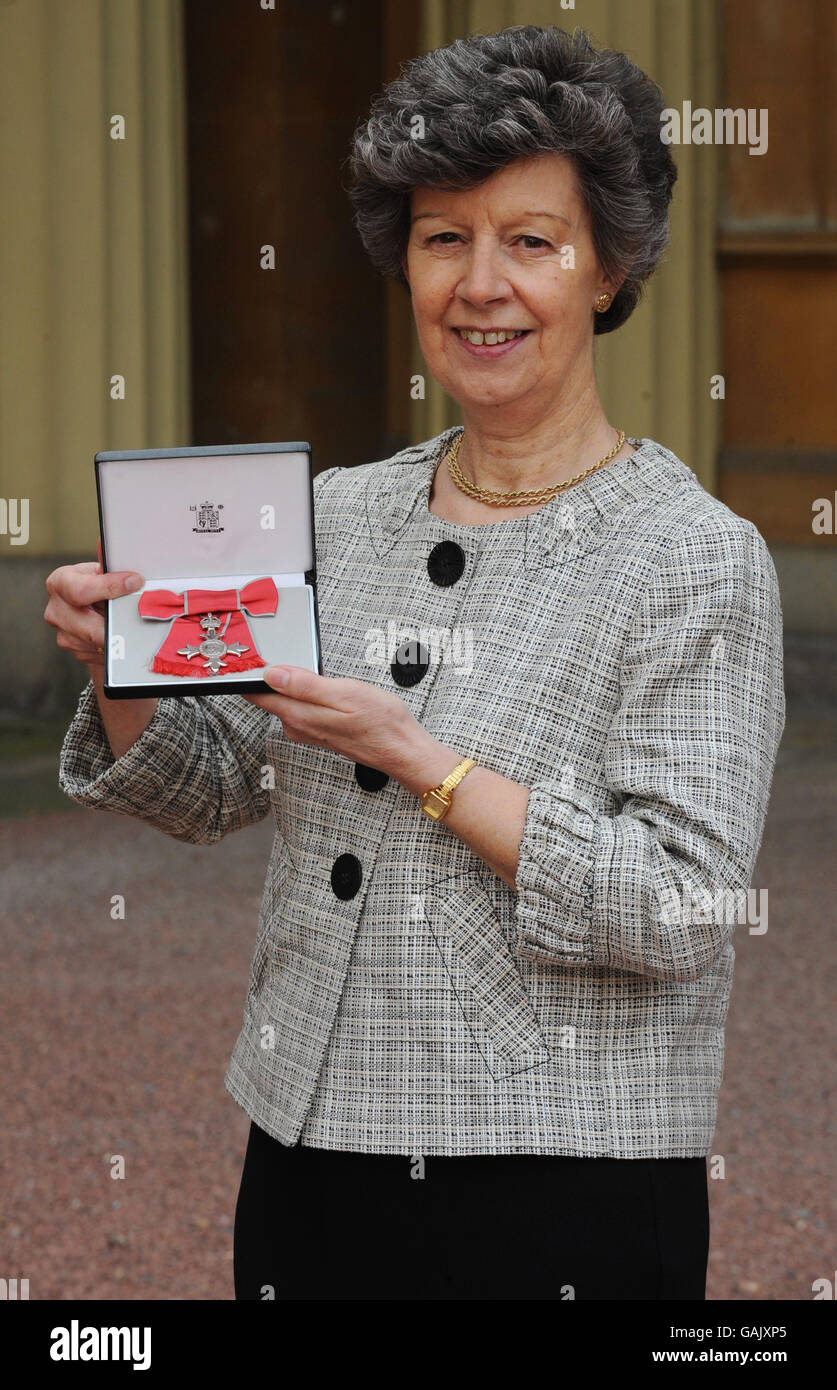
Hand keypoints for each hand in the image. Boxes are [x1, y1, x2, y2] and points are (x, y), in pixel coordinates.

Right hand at [44, 537, 143, 670]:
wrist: (93, 615)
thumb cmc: (100, 588)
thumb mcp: (103, 573)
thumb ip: (109, 566)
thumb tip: (112, 544)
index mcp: (60, 583)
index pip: (81, 590)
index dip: (110, 587)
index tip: (135, 581)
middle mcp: (56, 610)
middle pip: (91, 627)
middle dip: (119, 623)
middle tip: (140, 616)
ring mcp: (64, 634)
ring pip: (100, 643)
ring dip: (119, 636)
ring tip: (129, 624)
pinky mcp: (75, 651)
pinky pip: (101, 653)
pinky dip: (115, 647)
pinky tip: (120, 637)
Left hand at [242, 665, 446, 788]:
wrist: (402, 750)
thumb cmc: (381, 723)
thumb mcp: (345, 694)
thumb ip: (306, 685)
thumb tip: (273, 674)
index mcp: (299, 715)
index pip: (258, 694)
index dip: (249, 673)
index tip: (249, 654)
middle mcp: (297, 726)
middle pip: (269, 695)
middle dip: (268, 672)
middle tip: (273, 647)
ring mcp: (307, 729)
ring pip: (286, 699)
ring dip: (288, 680)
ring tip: (296, 658)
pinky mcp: (318, 730)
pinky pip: (300, 706)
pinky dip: (303, 691)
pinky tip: (318, 681)